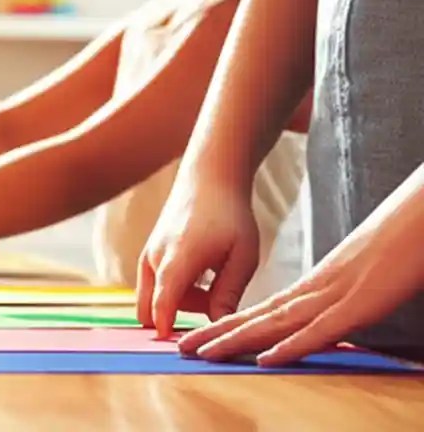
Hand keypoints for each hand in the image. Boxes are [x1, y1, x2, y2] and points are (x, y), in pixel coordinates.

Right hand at [137, 175, 259, 336]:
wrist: (208, 179)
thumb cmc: (230, 215)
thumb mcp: (242, 257)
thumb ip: (228, 294)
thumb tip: (218, 327)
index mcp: (179, 259)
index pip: (164, 303)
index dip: (166, 328)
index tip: (173, 348)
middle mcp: (155, 258)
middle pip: (153, 307)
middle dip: (175, 318)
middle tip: (211, 308)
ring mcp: (148, 255)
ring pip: (155, 296)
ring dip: (179, 302)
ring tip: (214, 285)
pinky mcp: (149, 253)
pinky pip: (155, 284)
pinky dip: (174, 290)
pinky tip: (202, 276)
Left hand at [178, 183, 423, 366]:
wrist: (418, 220)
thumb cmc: (395, 248)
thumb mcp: (358, 279)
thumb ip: (337, 297)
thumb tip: (324, 314)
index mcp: (315, 286)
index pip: (265, 310)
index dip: (231, 325)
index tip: (202, 337)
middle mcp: (315, 292)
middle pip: (259, 317)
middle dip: (219, 334)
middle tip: (181, 347)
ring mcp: (333, 298)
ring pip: (277, 323)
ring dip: (237, 340)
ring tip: (202, 353)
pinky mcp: (356, 307)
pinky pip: (319, 330)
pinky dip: (291, 346)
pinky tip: (264, 359)